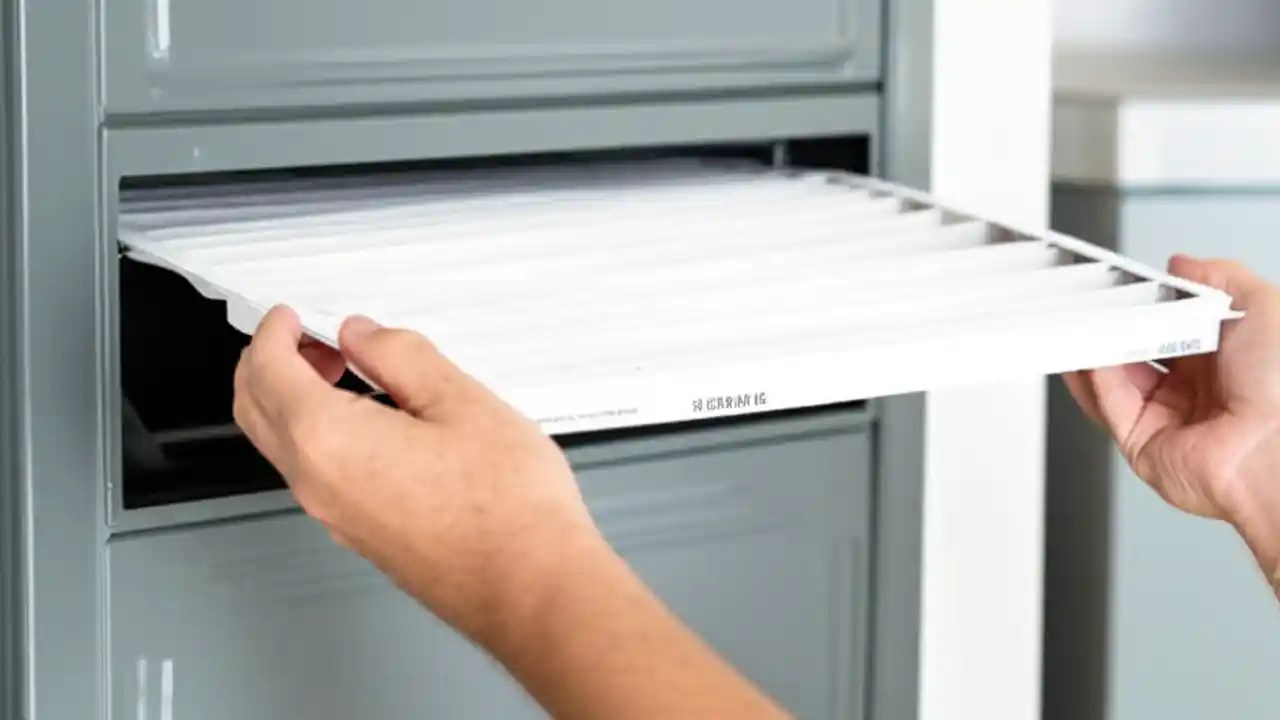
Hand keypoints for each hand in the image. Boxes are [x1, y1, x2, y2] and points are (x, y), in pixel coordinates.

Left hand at [232, 306, 599, 643]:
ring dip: (294, 399)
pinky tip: (372, 420)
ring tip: (349, 373)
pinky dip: (317, 434)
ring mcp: (336, 517)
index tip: (289, 315)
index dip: (274, 333)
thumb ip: (401, 357)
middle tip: (312, 338)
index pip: (267, 372)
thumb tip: (363, 336)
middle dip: (270, 363)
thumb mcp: (462, 401)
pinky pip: (314, 474)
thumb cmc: (507, 506)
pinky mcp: (360, 536)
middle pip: (255, 411)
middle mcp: (318, 484)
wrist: (530, 587)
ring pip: (282, 446)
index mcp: (329, 439)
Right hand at [1065, 255, 1279, 590]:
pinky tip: (1088, 357)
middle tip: (1096, 305)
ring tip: (1080, 324)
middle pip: (1137, 351)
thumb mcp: (1262, 305)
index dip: (1144, 305)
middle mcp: (1196, 389)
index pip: (1170, 324)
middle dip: (1112, 328)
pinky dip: (1094, 381)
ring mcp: (1167, 417)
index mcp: (1226, 358)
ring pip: (1115, 379)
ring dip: (1095, 352)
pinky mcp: (1142, 443)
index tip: (1123, 288)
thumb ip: (1219, 277)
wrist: (1274, 449)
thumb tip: (1181, 265)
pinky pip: (1108, 407)